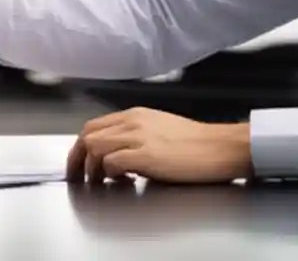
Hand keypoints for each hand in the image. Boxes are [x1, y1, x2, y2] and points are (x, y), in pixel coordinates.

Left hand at [66, 108, 251, 184]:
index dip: (80, 146)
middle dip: (78, 158)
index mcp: (134, 115)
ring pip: (95, 147)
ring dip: (93, 168)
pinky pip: (113, 162)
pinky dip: (111, 174)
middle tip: (80, 177)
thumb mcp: (159, 129)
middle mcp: (132, 122)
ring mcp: (138, 137)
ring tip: (104, 181)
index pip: (93, 126)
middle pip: (88, 135)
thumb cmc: (196, 142)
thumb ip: (134, 135)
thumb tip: (115, 152)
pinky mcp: (146, 154)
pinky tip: (124, 181)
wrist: (220, 147)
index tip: (78, 163)